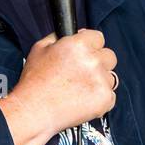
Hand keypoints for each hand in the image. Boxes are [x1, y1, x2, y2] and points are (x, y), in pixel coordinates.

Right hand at [0, 28, 116, 144]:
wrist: (33, 111)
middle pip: (109, 56)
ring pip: (110, 77)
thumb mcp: (40, 48)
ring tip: (78, 91)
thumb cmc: (34, 83)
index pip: (98, 37)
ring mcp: (101, 80)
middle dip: (99, 63)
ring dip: (99, 82)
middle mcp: (92, 60)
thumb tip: (74, 33)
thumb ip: (60, 37)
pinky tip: (82, 101)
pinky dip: (100, 100)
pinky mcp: (105, 99)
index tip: (86, 54)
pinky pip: (110, 96)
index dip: (91, 46)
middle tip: (82, 75)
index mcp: (78, 45)